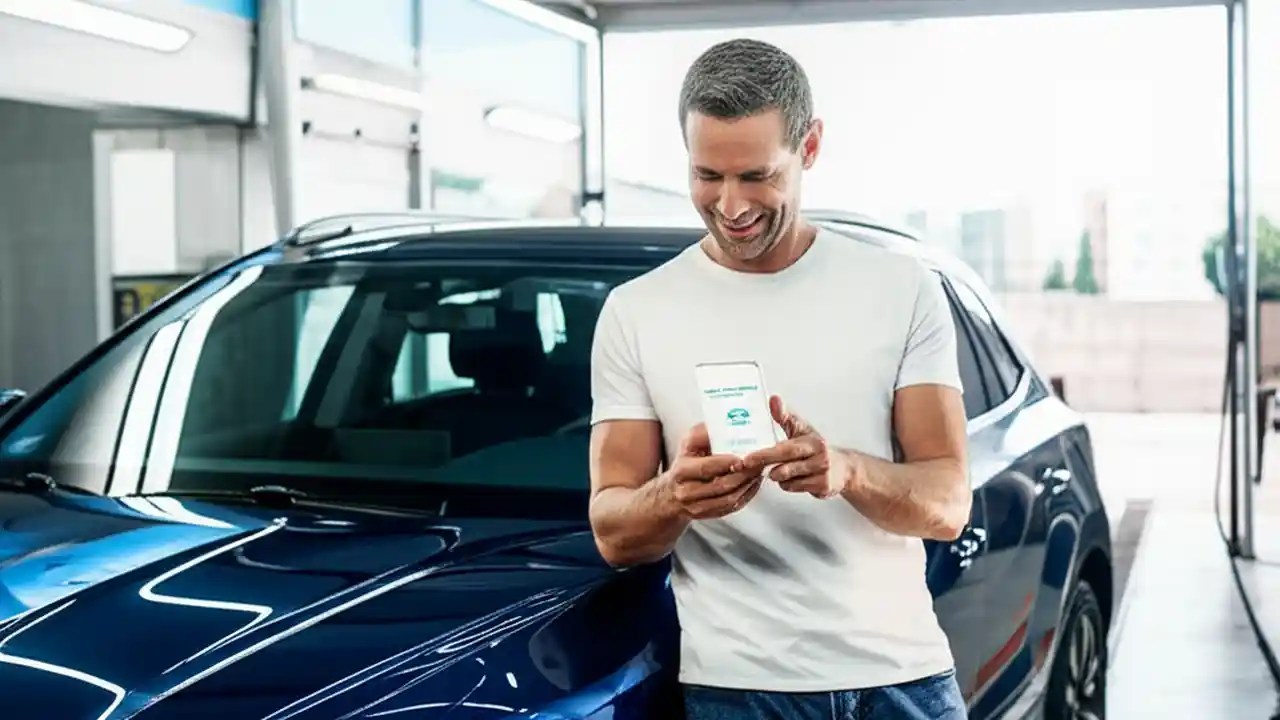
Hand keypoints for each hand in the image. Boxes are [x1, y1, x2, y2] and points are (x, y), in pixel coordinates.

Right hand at [664, 423, 763, 519]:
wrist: (670, 493)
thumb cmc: (685, 462)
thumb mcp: (688, 444)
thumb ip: (703, 433)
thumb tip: (723, 422)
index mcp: (682, 471)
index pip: (706, 468)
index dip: (726, 463)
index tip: (743, 458)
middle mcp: (687, 492)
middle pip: (721, 485)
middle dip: (744, 475)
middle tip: (759, 463)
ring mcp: (697, 507)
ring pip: (729, 499)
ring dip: (748, 486)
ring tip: (759, 472)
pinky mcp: (707, 515)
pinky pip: (731, 508)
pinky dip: (746, 496)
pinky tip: (753, 484)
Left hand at [741, 396, 857, 498]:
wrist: (844, 468)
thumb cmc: (817, 448)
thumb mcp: (802, 430)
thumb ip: (785, 416)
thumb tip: (773, 399)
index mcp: (812, 441)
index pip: (786, 448)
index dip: (766, 454)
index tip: (749, 458)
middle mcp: (819, 456)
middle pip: (786, 464)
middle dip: (765, 465)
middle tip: (747, 465)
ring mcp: (822, 473)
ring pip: (788, 479)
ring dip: (778, 476)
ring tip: (777, 469)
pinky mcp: (823, 487)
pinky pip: (795, 488)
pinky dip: (788, 485)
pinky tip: (792, 479)